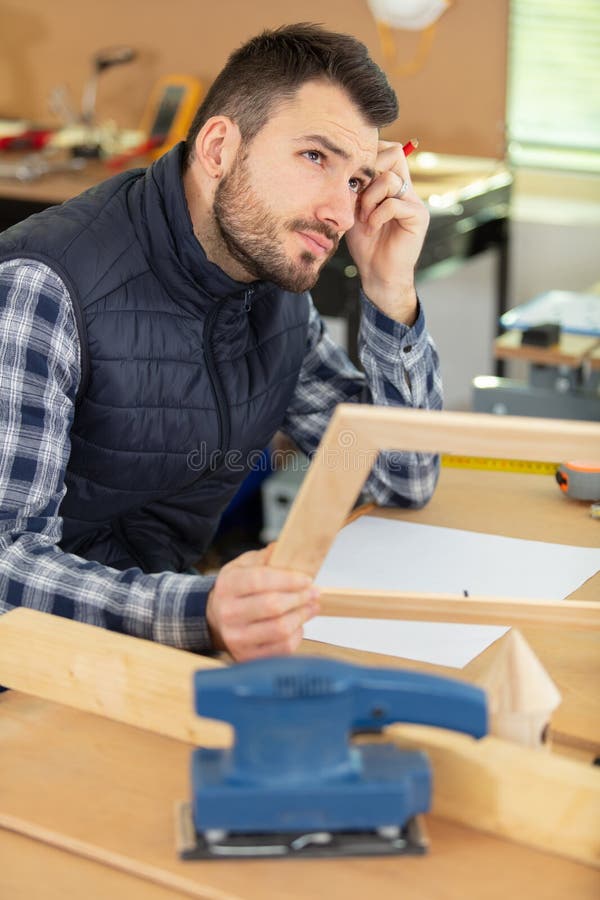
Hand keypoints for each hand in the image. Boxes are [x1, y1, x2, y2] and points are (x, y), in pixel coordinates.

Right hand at [206, 545, 319, 660]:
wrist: (216, 618)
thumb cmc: (237, 589)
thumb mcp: (244, 565)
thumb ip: (265, 557)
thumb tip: (285, 548)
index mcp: (228, 586)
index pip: (260, 580)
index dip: (288, 579)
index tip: (307, 579)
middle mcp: (228, 613)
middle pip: (272, 606)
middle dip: (300, 597)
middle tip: (314, 592)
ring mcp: (236, 638)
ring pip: (280, 629)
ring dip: (302, 616)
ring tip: (310, 606)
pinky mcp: (247, 656)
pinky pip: (282, 648)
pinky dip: (296, 635)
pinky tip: (297, 624)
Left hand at [345, 140, 429, 323]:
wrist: (377, 273)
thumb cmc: (365, 243)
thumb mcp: (354, 209)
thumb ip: (355, 186)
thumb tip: (345, 164)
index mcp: (392, 183)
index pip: (387, 149)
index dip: (370, 155)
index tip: (353, 178)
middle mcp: (406, 188)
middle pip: (395, 153)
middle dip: (369, 171)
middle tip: (358, 194)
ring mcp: (414, 201)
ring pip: (389, 179)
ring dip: (369, 198)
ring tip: (364, 218)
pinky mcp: (418, 217)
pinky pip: (393, 203)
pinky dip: (377, 216)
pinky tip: (372, 228)